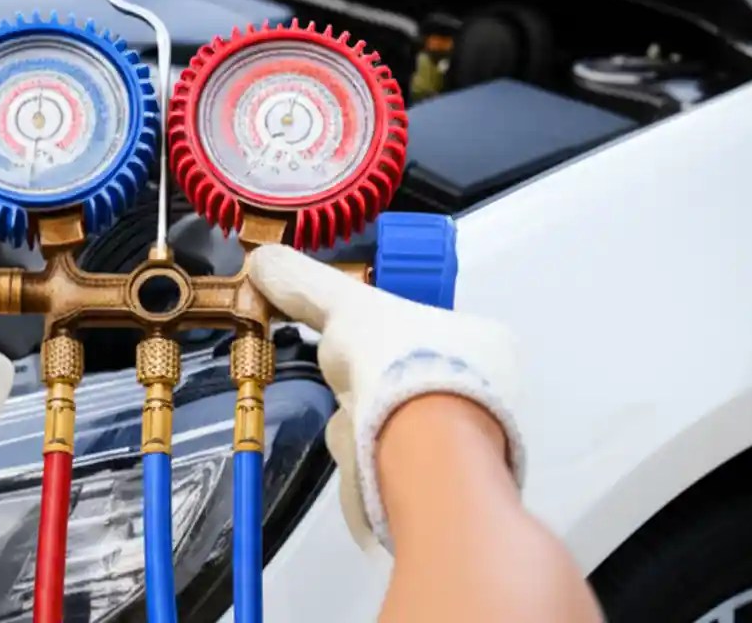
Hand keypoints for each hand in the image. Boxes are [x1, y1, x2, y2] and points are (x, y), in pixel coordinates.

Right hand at [248, 245, 524, 550]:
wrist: (417, 461)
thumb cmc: (400, 368)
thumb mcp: (346, 305)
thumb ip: (305, 282)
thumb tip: (264, 260)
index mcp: (485, 344)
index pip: (424, 329)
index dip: (379, 332)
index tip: (349, 336)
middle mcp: (487, 396)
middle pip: (399, 378)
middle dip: (362, 382)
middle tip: (350, 375)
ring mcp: (466, 447)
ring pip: (388, 424)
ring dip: (359, 425)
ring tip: (360, 424)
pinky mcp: (439, 491)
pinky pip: (386, 466)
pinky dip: (364, 462)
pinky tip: (365, 459)